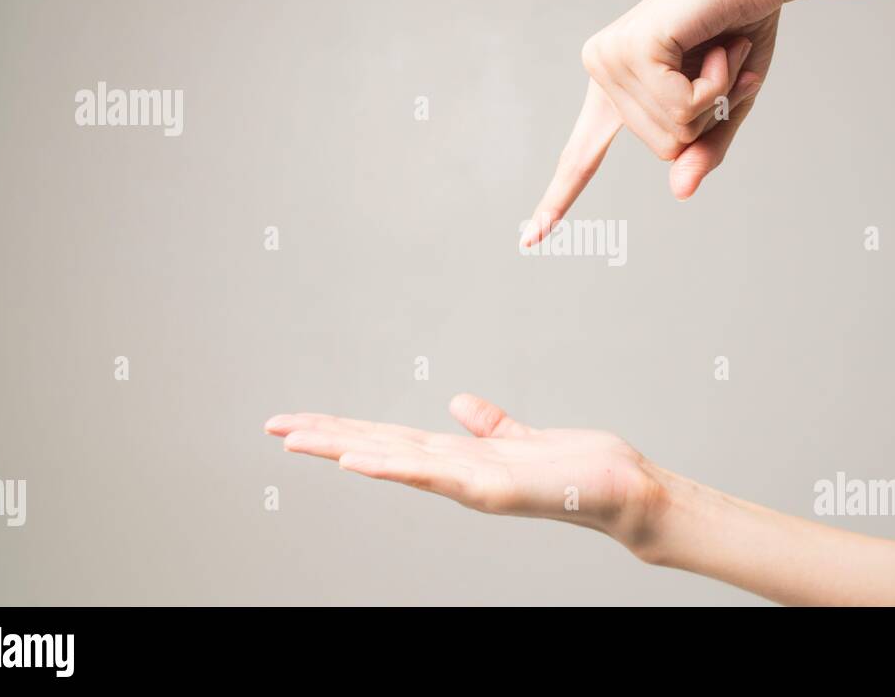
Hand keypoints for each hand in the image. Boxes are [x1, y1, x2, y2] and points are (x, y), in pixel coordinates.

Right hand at [265, 394, 666, 552]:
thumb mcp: (524, 439)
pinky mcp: (490, 490)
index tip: (300, 420)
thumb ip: (490, 425)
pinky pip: (433, 476)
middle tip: (271, 426)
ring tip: (295, 438)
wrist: (623, 492)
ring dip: (342, 449)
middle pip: (377, 449)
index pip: (389, 439)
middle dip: (325, 437)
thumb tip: (457, 403)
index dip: (344, 429)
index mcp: (459, 459)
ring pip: (393, 461)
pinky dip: (392, 468)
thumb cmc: (579, 469)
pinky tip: (354, 461)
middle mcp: (455, 473)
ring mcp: (469, 484)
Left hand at [521, 0, 794, 245]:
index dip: (559, 198)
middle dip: (709, 112)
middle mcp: (601, 71)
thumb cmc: (742, 31)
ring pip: (673, 131)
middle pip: (662, 148)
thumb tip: (679, 192)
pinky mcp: (630, 48)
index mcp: (614, 90)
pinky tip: (715, 44)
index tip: (529, 240)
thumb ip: (701, 150)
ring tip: (718, 50)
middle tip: (719, 62)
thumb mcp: (726, 108)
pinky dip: (716, 81)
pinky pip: (681, 107)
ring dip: (716, 93)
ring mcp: (609, 59)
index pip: (582, 156)